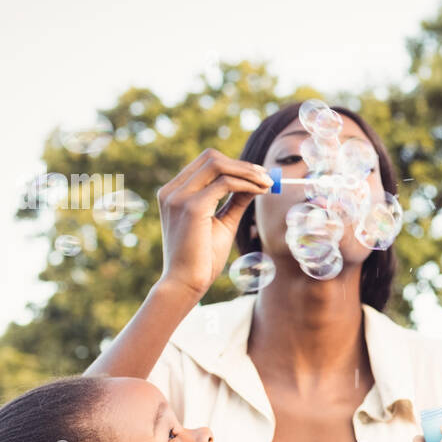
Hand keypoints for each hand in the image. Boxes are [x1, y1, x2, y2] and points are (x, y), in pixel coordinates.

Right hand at [155, 149, 273, 298]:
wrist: (185, 284)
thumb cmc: (201, 259)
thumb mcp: (222, 223)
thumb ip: (234, 201)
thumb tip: (255, 183)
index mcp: (174, 193)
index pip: (206, 163)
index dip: (235, 165)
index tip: (259, 174)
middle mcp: (172, 191)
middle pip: (211, 158)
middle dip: (243, 165)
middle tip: (267, 177)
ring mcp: (179, 197)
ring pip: (218, 165)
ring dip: (247, 172)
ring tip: (268, 184)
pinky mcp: (192, 207)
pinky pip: (225, 184)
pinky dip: (246, 184)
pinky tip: (260, 192)